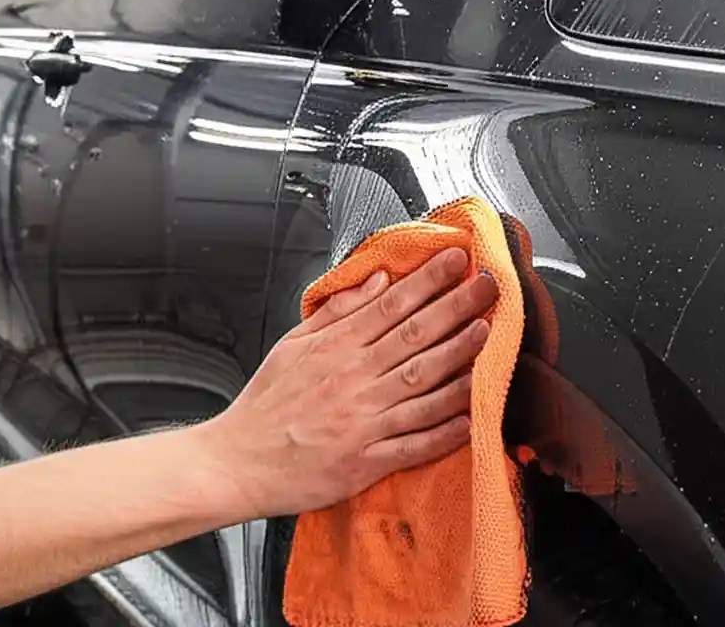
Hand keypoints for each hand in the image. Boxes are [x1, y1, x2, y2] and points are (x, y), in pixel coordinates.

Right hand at [194, 247, 497, 519]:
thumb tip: (379, 281)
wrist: (236, 464)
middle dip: (456, 307)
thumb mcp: (292, 345)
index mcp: (335, 349)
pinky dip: (445, 431)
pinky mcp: (366, 461)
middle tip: (488, 286)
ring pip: (421, 385)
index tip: (456, 260)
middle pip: (415, 337)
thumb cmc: (266, 406)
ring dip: (459, 359)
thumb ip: (339, 312)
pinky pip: (415, 444)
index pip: (390, 306)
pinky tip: (474, 415)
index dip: (427, 281)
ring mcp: (363, 422)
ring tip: (487, 335)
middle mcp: (353, 380)